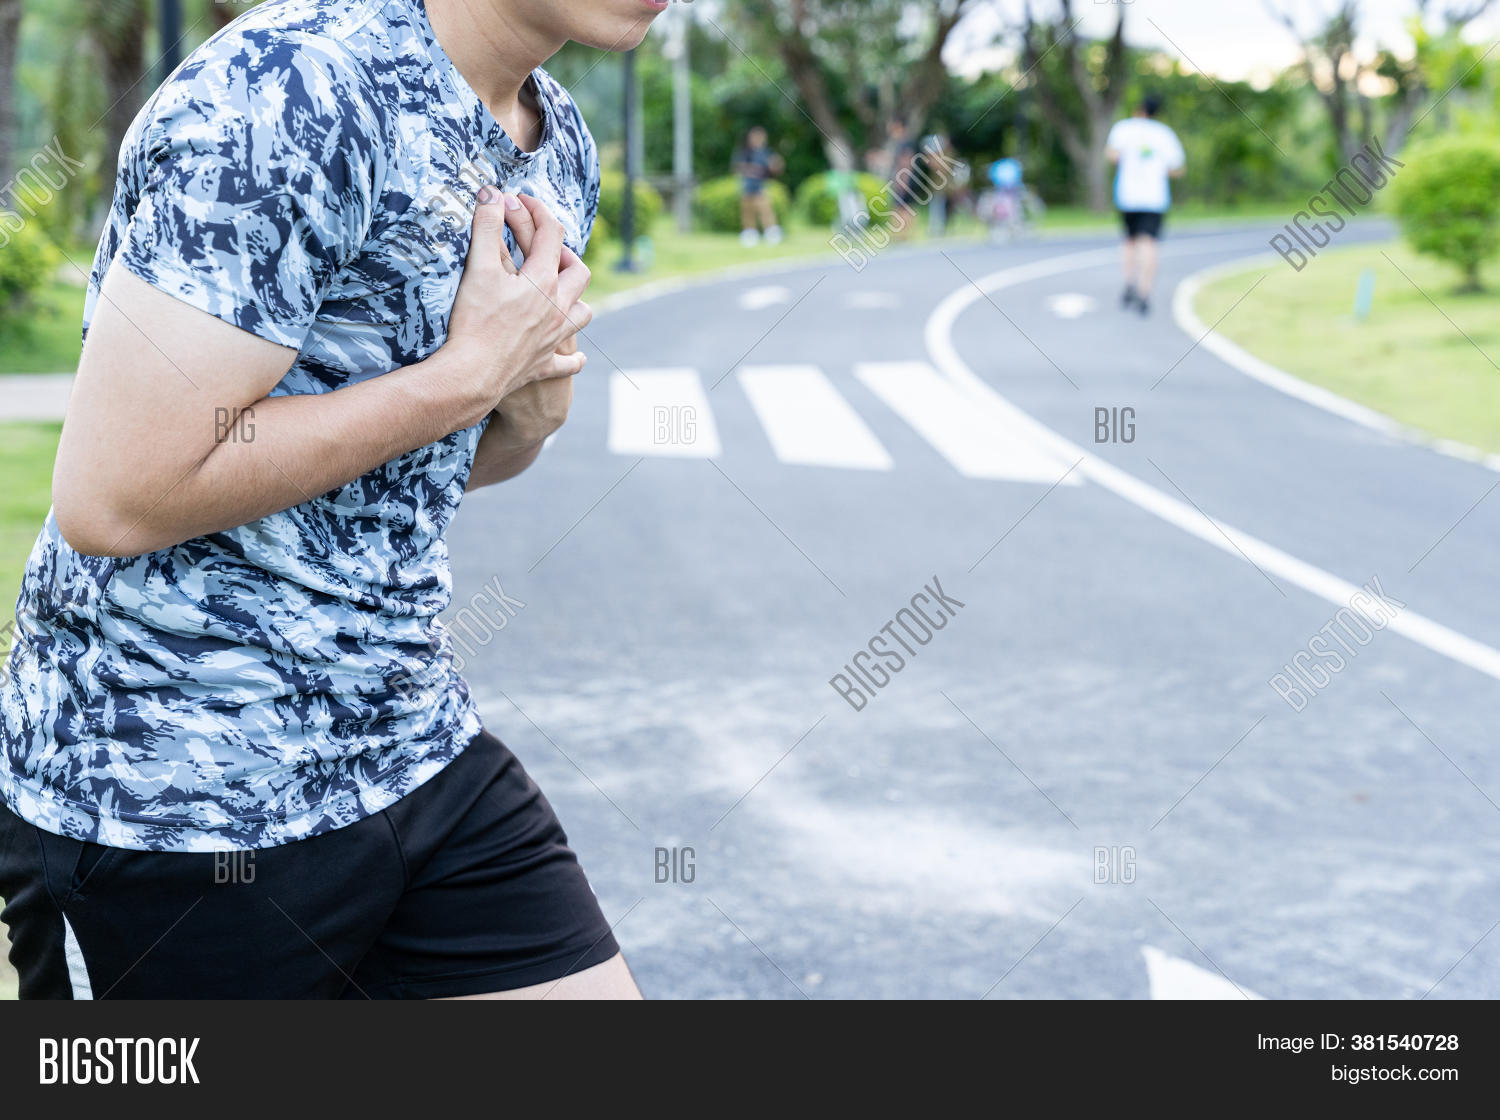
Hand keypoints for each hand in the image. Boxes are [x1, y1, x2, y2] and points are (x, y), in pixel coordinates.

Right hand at [487, 195, 592, 450]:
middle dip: (565, 253)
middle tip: (543, 247)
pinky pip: (568, 362)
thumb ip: (485, 227)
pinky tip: (573, 354)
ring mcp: (554, 338)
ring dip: (577, 299)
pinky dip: (572, 357)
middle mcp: (558, 308)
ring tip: (561, 293)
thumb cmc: (475, 320)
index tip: (518, 201)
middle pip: (579, 272)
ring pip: (583, 313)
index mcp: (544, 281)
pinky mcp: (544, 365)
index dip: (536, 210)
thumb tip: (491, 193)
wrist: (472, 375)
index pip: (551, 234)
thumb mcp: (478, 267)